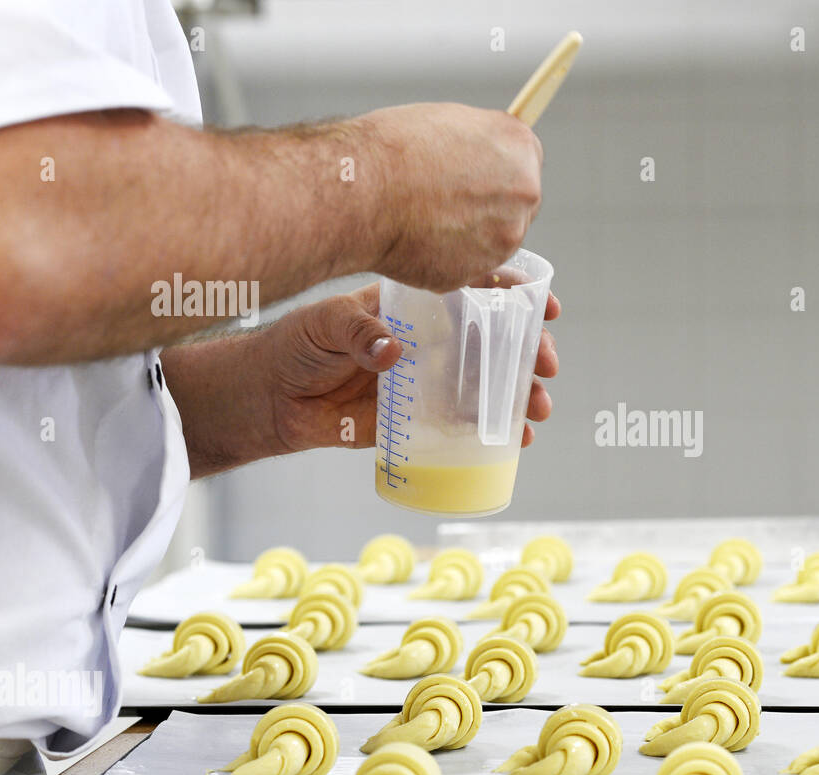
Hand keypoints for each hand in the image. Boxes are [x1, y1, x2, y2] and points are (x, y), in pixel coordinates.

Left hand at [265, 283, 559, 453]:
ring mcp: (429, 381)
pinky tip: (517, 439)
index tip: (544, 306)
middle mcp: (431, 341)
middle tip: (546, 367)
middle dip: (530, 352)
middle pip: (496, 342)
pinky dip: (495, 433)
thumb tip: (392, 351)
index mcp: (415, 306)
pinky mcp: (420, 420)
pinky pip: (466, 426)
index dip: (515, 296)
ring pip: (489, 384)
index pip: (475, 291)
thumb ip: (357, 331)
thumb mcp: (324, 325)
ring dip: (521, 395)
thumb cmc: (295, 347)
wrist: (271, 400)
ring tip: (538, 409)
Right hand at [359, 103, 543, 291]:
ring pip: (495, 238)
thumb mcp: (447, 122)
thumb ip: (480, 142)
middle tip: (447, 199)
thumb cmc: (392, 150)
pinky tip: (419, 239)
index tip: (477, 174)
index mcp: (520, 147)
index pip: (526, 161)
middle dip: (489, 204)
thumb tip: (483, 155)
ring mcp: (506, 237)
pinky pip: (468, 265)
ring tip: (425, 218)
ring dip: (470, 234)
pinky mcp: (480, 270)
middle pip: (517, 204)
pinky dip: (448, 257)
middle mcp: (524, 193)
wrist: (363, 192)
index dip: (497, 168)